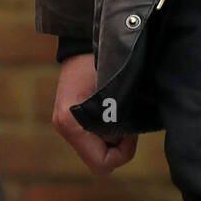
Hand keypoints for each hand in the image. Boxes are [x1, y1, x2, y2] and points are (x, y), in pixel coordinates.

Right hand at [52, 54, 138, 174]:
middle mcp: (65, 127)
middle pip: (100, 157)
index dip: (123, 152)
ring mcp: (66, 122)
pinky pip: (93, 134)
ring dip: (114, 133)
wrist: (87, 36)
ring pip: (98, 146)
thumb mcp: (115, 88)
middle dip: (119, 142)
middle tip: (130, 117)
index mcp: (72, 123)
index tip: (133, 131)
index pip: (102, 163)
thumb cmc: (103, 58)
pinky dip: (108, 126)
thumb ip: (121, 115)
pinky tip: (117, 107)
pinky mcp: (72, 115)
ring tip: (124, 109)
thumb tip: (134, 134)